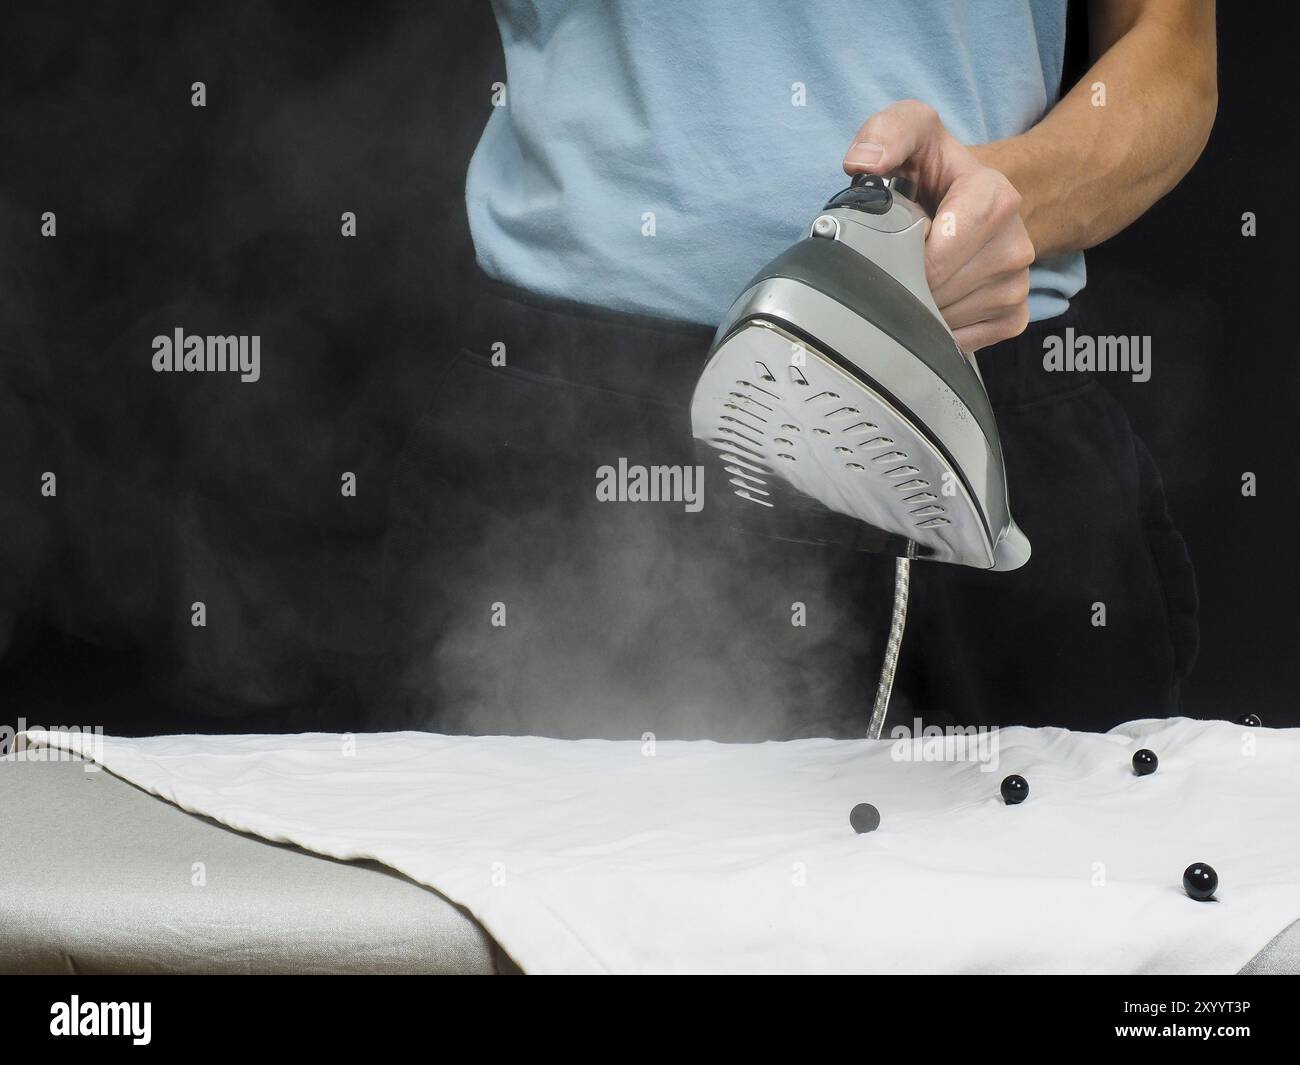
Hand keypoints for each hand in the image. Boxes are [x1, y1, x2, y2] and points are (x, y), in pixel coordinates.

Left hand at [843, 100, 1035, 352]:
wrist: (962, 198)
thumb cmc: (931, 169)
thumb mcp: (910, 131)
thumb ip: (886, 133)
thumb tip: (862, 163)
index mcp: (995, 197)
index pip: (941, 254)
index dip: (904, 259)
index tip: (890, 245)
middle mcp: (1015, 243)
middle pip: (941, 290)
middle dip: (905, 282)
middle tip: (894, 260)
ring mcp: (1017, 283)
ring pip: (949, 319)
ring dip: (918, 307)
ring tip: (912, 276)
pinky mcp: (1013, 316)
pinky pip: (963, 341)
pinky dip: (936, 331)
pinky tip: (929, 302)